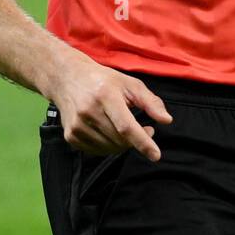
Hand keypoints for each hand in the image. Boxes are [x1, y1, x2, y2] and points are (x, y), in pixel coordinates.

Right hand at [50, 59, 172, 160]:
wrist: (67, 79)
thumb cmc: (104, 81)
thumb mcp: (130, 84)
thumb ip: (151, 102)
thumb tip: (167, 120)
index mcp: (106, 96)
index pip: (126, 126)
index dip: (142, 142)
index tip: (156, 155)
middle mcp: (89, 112)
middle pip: (120, 140)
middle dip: (137, 139)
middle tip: (146, 128)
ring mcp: (77, 126)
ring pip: (110, 148)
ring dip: (123, 143)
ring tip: (125, 127)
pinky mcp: (70, 136)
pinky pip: (97, 151)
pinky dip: (109, 145)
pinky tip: (110, 131)